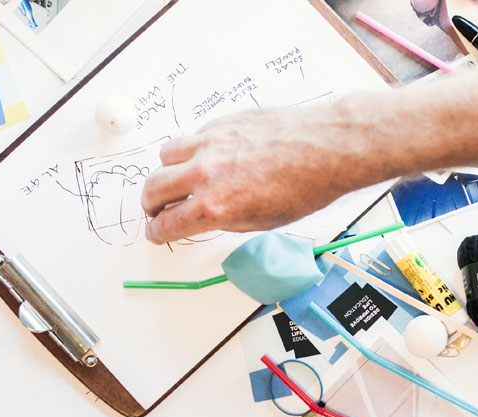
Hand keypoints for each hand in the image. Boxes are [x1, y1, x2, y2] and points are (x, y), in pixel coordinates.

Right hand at [141, 94, 401, 244]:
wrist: (326, 147)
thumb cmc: (305, 187)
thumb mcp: (264, 222)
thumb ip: (227, 220)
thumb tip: (208, 217)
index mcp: (215, 207)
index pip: (166, 224)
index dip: (157, 232)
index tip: (157, 231)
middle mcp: (205, 174)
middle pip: (153, 189)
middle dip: (151, 204)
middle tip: (157, 208)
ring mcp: (209, 144)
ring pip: (165, 156)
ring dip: (167, 171)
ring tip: (179, 177)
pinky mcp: (220, 123)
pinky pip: (191, 137)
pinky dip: (191, 150)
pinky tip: (208, 156)